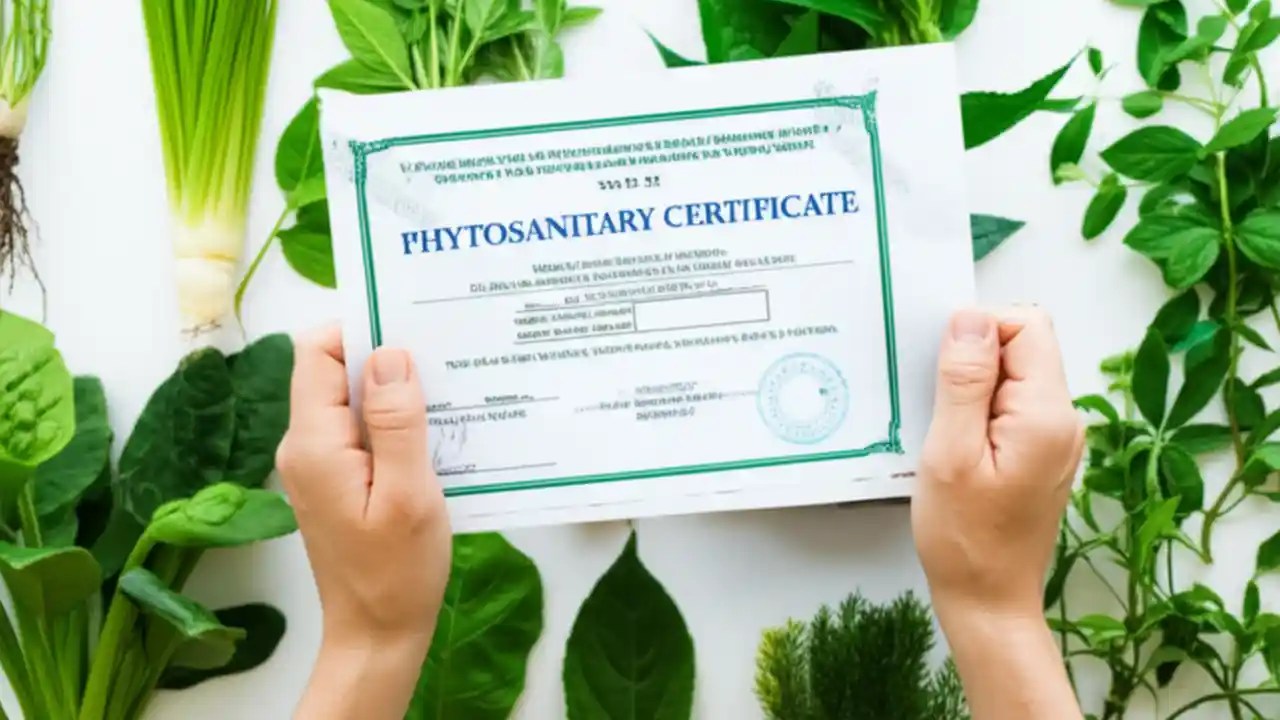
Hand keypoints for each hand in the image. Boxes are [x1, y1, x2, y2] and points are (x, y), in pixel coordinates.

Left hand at [277, 325, 451, 719]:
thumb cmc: (396, 573)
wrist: (377, 634)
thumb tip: (390, 354)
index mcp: (314, 444)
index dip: (361, 331)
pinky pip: (363, 431)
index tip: (414, 332)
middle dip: (388, 359)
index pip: (317, 352)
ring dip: (398, 395)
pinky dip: (398, 425)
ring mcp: (320, 465)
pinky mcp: (339, 480)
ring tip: (449, 399)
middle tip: (445, 362)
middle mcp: (306, 447)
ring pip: (354, 401)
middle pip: (336, 372)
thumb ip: (397, 421)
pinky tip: (436, 437)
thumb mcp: (408, 494)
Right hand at [912, 307, 1084, 719]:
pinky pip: (1011, 406)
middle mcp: (1064, 420)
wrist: (988, 600)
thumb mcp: (949, 453)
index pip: (1026, 326)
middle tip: (937, 407)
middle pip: (1022, 347)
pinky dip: (978, 413)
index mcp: (1046, 415)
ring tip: (944, 434)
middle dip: (973, 361)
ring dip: (972, 390)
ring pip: (1014, 376)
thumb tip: (970, 318)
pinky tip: (954, 447)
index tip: (942, 370)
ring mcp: (1056, 437)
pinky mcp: (1042, 452)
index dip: (979, 331)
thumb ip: (962, 381)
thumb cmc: (964, 538)